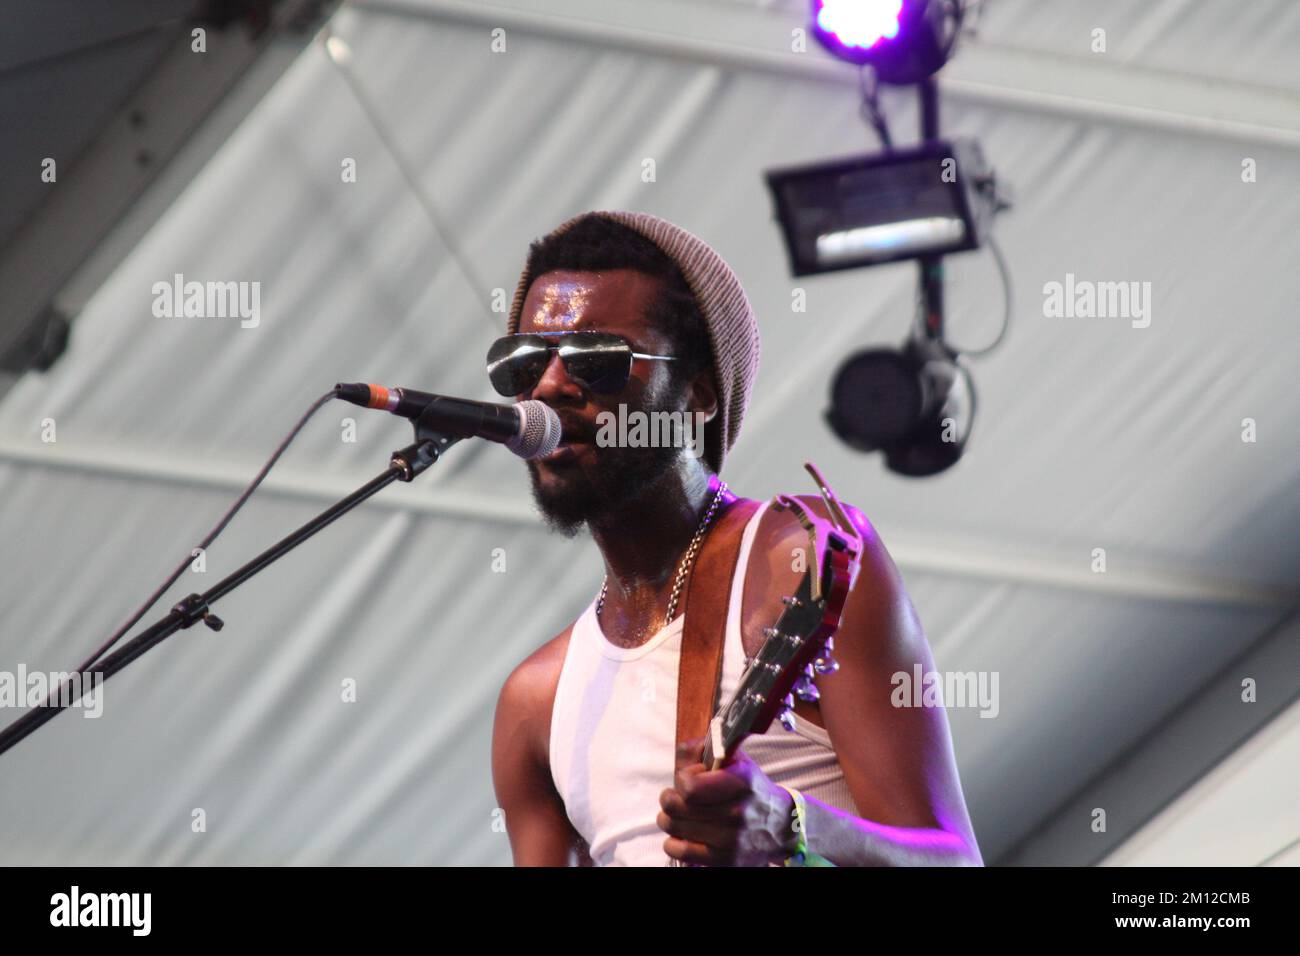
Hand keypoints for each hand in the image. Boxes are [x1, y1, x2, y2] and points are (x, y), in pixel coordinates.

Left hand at [657, 737, 798, 866]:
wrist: (781, 826)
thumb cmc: (751, 789)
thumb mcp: (736, 761)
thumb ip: (706, 751)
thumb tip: (683, 751)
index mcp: (740, 782)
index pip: (689, 786)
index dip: (683, 779)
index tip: (690, 778)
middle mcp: (736, 813)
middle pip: (676, 807)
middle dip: (669, 799)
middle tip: (675, 797)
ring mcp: (731, 840)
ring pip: (674, 829)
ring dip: (668, 820)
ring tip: (676, 815)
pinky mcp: (726, 860)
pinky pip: (682, 853)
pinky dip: (674, 844)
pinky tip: (681, 835)